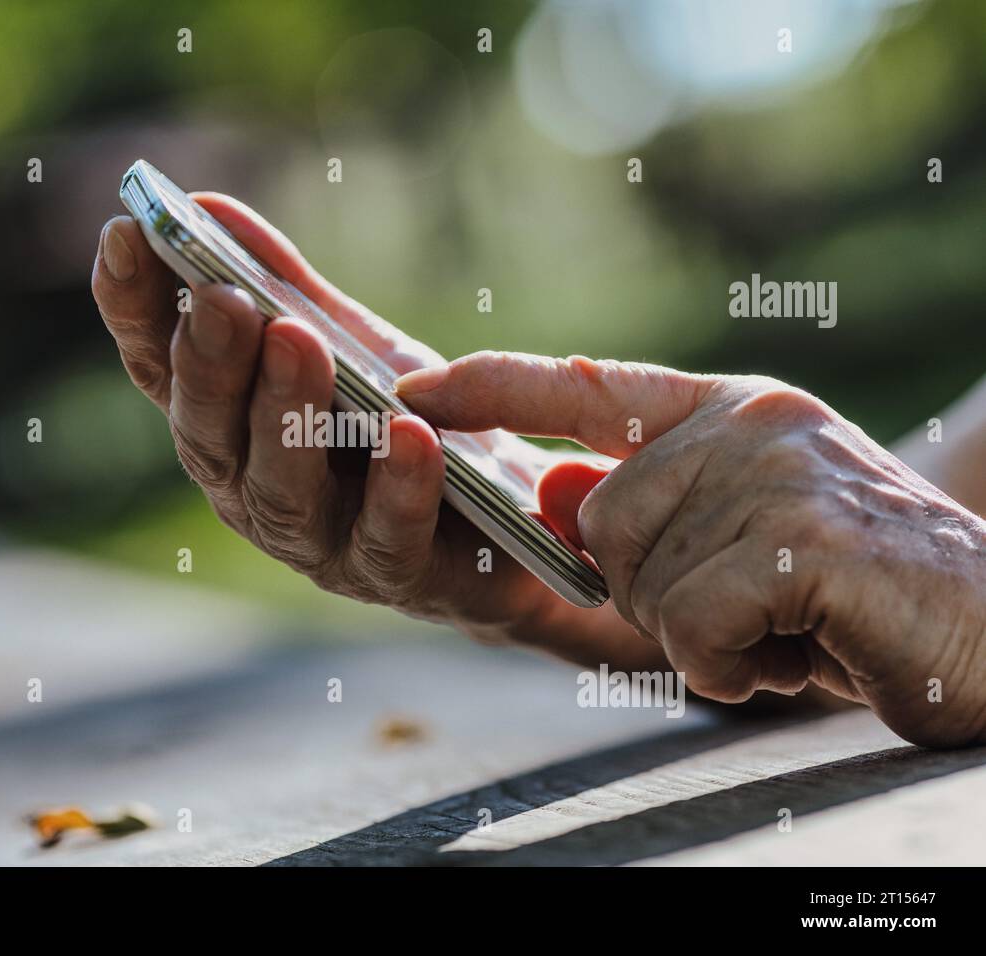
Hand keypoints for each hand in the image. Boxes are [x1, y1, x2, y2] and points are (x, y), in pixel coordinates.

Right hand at [90, 196, 662, 671]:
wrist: (510, 522)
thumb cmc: (409, 427)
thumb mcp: (349, 348)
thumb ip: (283, 288)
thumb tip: (208, 207)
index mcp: (232, 431)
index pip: (161, 370)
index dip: (134, 309)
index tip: (125, 234)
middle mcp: (254, 493)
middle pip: (209, 436)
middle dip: (210, 365)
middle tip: (219, 298)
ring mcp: (321, 545)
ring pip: (281, 492)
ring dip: (284, 416)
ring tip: (295, 341)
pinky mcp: (399, 577)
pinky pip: (388, 536)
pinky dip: (395, 486)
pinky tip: (409, 433)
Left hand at [396, 353, 985, 746]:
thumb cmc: (861, 599)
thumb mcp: (739, 548)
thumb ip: (649, 513)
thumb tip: (550, 492)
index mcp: (733, 411)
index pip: (585, 385)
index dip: (490, 387)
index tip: (410, 392)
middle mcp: (751, 421)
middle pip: (600, 526)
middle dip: (656, 597)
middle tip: (752, 612)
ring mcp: (779, 470)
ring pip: (642, 583)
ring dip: (703, 639)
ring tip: (788, 628)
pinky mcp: (804, 538)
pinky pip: (694, 623)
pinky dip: (733, 666)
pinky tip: (802, 651)